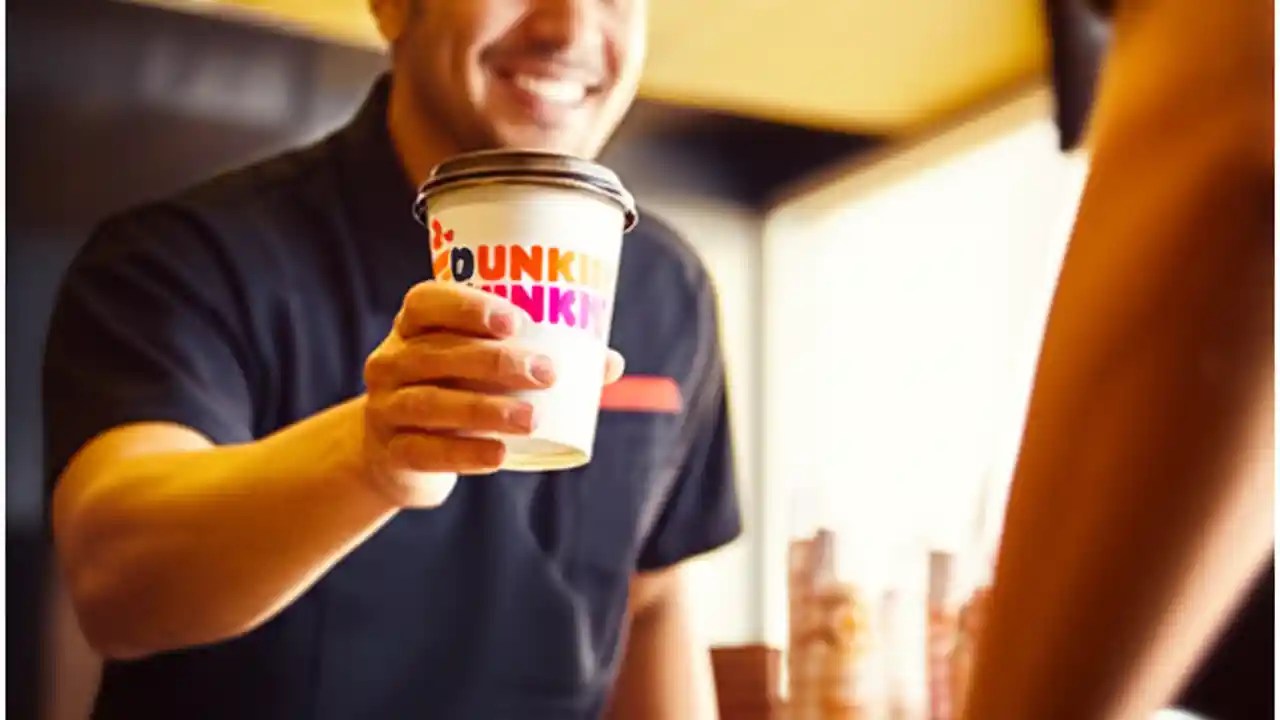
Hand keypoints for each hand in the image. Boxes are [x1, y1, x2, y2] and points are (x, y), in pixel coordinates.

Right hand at [361, 281, 624, 507]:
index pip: (426, 302)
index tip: (516, 321)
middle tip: (547, 373)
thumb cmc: (456, 392)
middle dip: (495, 361)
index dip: (467, 306)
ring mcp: (385, 408)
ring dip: (485, 409)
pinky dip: (464, 453)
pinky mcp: (392, 453)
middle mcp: (390, 362)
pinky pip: (425, 451)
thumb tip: (610, 361)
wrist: (397, 455)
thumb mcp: (483, 371)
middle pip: (436, 353)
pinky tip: (499, 455)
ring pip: (430, 403)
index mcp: (413, 327)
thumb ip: (541, 360)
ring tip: (532, 418)